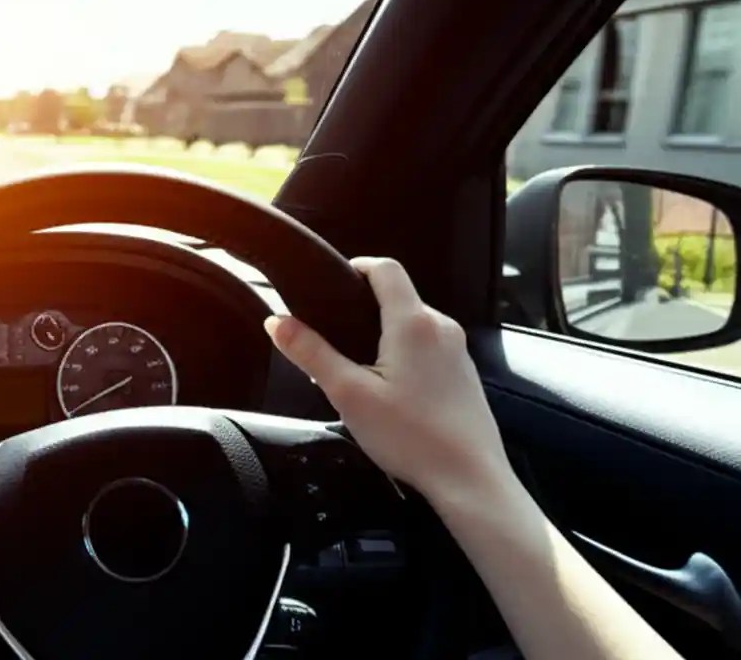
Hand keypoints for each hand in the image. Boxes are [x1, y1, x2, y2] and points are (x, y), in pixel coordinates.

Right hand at [264, 257, 511, 502]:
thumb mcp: (348, 394)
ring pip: (411, 327)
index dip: (357, 267)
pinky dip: (404, 359)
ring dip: (383, 339)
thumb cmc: (411, 437)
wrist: (470, 479)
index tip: (333, 284)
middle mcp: (441, 328)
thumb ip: (311, 353)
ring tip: (359, 378)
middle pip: (397, 298)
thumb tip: (277, 322)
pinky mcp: (463, 375)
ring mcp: (457, 352)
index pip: (385, 268)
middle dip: (363, 312)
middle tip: (334, 346)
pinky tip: (390, 397)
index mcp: (413, 322)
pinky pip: (428, 350)